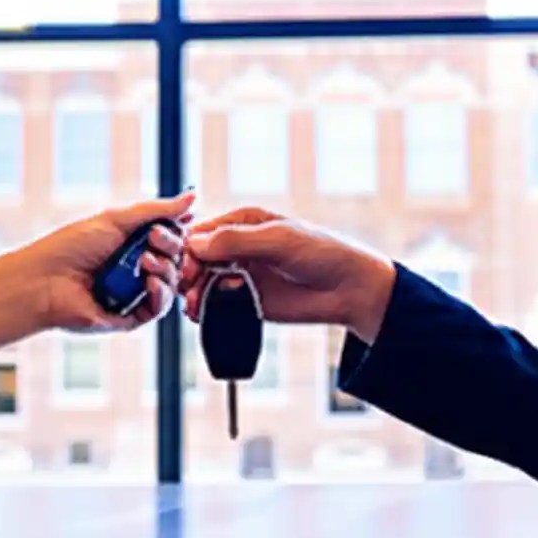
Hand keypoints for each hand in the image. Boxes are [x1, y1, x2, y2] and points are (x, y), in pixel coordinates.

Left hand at [23, 191, 194, 331]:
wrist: (44, 280)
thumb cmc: (70, 247)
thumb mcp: (117, 219)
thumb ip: (156, 210)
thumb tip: (191, 198)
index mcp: (131, 245)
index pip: (170, 240)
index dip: (177, 234)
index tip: (173, 225)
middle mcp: (134, 270)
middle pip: (175, 262)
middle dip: (170, 250)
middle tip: (151, 242)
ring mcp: (132, 294)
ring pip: (171, 285)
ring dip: (165, 271)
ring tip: (145, 263)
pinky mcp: (128, 318)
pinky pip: (157, 310)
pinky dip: (160, 296)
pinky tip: (150, 284)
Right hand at [179, 207, 395, 342]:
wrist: (349, 289)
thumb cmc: (322, 253)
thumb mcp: (279, 240)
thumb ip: (237, 240)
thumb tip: (195, 243)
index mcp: (243, 222)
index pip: (202, 231)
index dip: (188, 248)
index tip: (187, 266)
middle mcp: (238, 247)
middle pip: (196, 258)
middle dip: (188, 273)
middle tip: (189, 288)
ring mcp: (241, 273)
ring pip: (202, 282)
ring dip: (194, 293)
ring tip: (196, 306)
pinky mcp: (246, 300)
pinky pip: (216, 303)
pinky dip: (206, 309)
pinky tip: (204, 315)